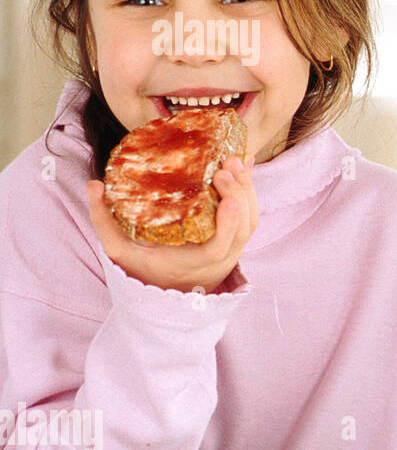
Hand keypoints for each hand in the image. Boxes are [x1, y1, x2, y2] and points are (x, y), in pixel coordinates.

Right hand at [87, 154, 258, 295]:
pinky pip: (251, 214)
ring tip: (235, 161)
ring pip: (251, 222)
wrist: (169, 287)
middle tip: (226, 168)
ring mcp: (232, 249)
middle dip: (239, 196)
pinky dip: (250, 189)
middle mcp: (219, 259)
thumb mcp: (119, 250)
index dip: (227, 226)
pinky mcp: (237, 238)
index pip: (218, 249)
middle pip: (242, 231)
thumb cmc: (143, 267)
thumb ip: (104, 220)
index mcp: (192, 264)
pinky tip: (245, 163)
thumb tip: (92, 186)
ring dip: (247, 190)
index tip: (228, 200)